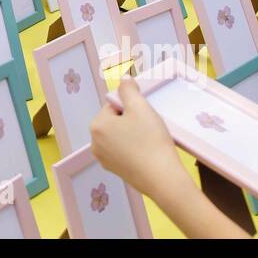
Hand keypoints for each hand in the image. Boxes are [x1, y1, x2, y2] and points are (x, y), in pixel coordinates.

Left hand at [90, 77, 185, 197]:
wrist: (163, 178)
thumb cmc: (150, 140)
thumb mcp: (140, 107)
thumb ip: (129, 89)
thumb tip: (123, 78)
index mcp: (96, 126)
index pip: (114, 105)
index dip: (131, 107)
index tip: (144, 116)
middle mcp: (94, 143)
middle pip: (115, 121)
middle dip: (131, 121)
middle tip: (148, 129)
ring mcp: (104, 159)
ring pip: (120, 136)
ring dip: (133, 134)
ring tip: (148, 141)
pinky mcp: (115, 171)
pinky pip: (123, 151)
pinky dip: (134, 149)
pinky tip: (147, 153)